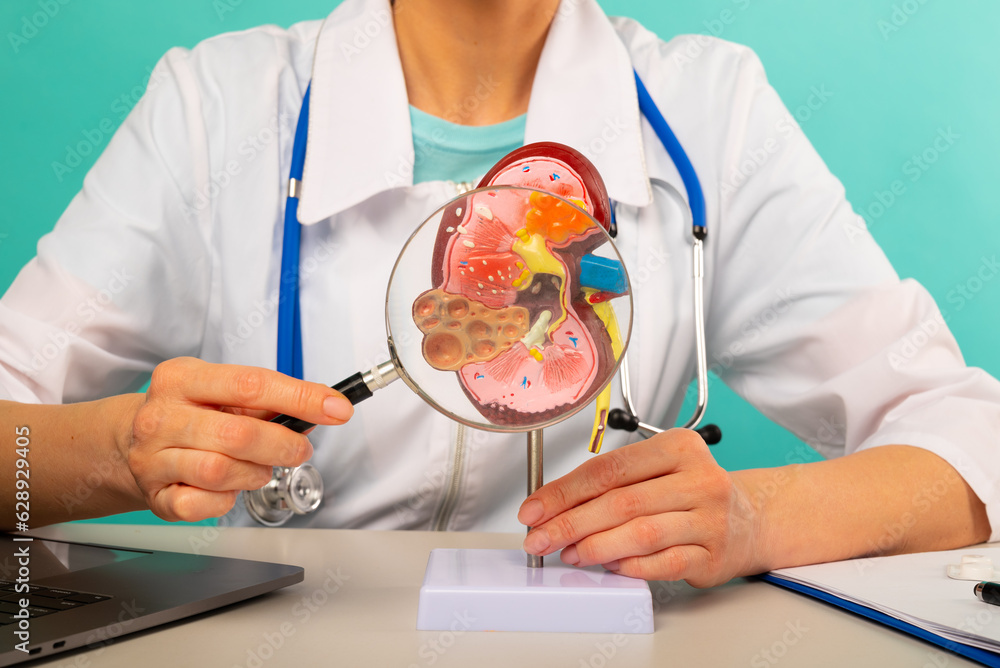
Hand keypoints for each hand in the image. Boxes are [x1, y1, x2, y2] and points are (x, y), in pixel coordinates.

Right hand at [121, 357, 352, 521]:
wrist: (127, 444)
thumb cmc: (189, 414)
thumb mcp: (220, 392)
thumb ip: (268, 398)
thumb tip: (325, 406)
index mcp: (181, 378)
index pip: (251, 384)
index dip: (301, 397)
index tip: (336, 408)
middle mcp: (161, 416)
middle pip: (238, 434)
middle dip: (282, 444)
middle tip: (299, 449)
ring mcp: (153, 458)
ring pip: (221, 471)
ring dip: (255, 473)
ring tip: (259, 466)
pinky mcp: (155, 495)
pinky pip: (203, 504)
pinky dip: (226, 499)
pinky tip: (228, 487)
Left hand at [517, 429, 762, 586]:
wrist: (750, 519)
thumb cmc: (689, 492)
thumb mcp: (655, 470)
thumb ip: (610, 483)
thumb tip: (551, 507)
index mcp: (678, 446)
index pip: (609, 468)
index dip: (564, 491)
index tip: (534, 509)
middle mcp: (699, 478)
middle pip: (622, 501)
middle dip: (571, 522)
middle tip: (541, 538)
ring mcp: (710, 517)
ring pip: (642, 533)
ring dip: (596, 546)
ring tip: (570, 553)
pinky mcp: (714, 554)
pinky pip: (664, 563)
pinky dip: (631, 566)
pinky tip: (610, 567)